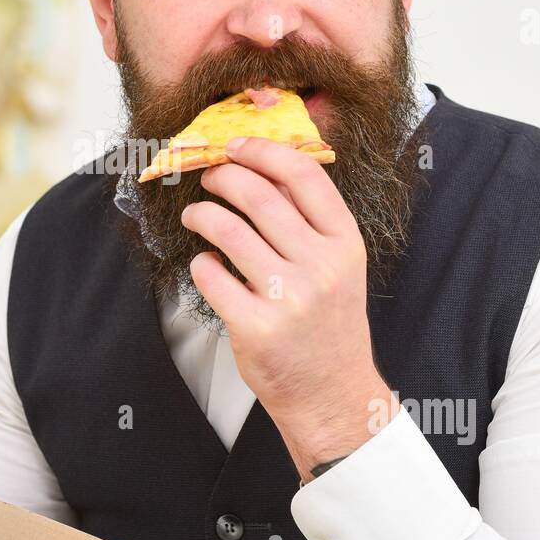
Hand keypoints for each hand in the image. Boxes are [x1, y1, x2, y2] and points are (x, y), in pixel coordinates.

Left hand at [181, 136, 399, 481]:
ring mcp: (289, 298)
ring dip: (201, 214)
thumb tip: (264, 168)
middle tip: (209, 178)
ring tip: (196, 215)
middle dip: (223, 176)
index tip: (236, 145)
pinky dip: (200, 264)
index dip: (263, 151)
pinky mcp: (256, 327)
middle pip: (258, 195)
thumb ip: (311, 221)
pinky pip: (211, 276)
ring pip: (227, 230)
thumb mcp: (340, 267)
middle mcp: (321, 266)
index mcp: (344, 243)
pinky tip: (206, 266)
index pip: (303, 175)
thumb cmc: (329, 326)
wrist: (333, 394)